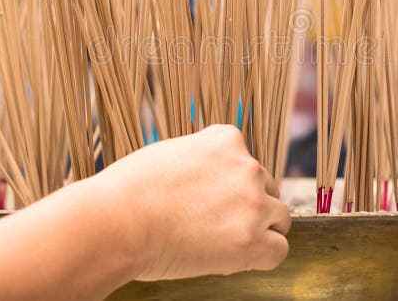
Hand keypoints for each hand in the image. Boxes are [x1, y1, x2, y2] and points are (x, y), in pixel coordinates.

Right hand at [95, 125, 290, 279]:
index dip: (230, 186)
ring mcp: (252, 203)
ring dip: (259, 230)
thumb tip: (210, 179)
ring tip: (223, 242)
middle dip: (248, 206)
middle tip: (214, 224)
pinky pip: (278, 250)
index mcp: (227, 139)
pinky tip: (238, 259)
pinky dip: (263, 257)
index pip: (246, 163)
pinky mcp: (251, 240)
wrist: (118, 221)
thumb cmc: (131, 190)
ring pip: (279, 218)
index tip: (209, 201)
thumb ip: (201, 160)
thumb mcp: (171, 153)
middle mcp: (247, 166)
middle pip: (266, 189)